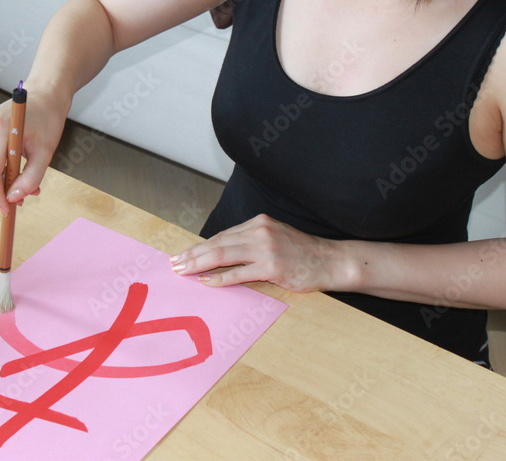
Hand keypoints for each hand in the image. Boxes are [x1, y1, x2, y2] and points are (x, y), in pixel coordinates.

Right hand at [0, 89, 67, 214]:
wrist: (43, 95)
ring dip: (1, 179)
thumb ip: (31, 178)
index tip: (8, 210)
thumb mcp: (45, 152)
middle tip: (24, 196)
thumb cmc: (47, 120)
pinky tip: (15, 165)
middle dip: (2, 189)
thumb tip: (14, 198)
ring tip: (24, 177)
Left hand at [169, 214, 344, 291]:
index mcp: (259, 223)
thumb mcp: (275, 238)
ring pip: (223, 255)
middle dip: (192, 254)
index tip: (183, 254)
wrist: (331, 261)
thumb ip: (251, 242)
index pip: (222, 235)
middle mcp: (260, 231)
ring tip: (183, 272)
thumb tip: (222, 254)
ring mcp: (266, 248)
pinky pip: (239, 273)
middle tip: (174, 264)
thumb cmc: (302, 253)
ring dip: (199, 265)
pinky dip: (219, 278)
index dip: (200, 246)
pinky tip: (205, 281)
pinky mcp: (272, 266)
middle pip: (217, 243)